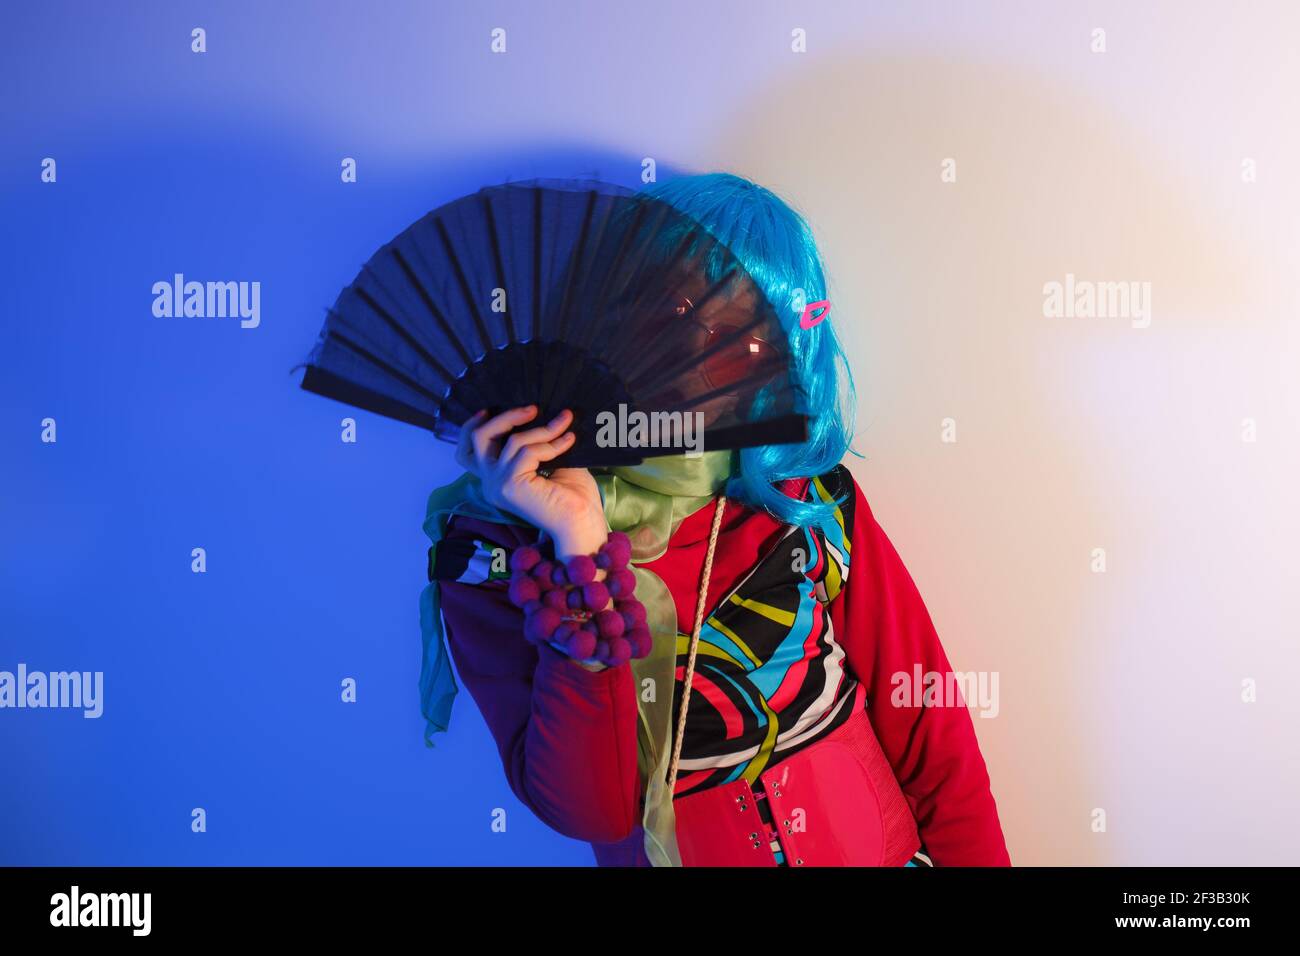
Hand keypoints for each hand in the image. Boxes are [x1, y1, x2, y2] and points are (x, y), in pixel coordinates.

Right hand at [454, 406, 608, 558]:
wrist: (583, 523)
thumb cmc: (573, 497)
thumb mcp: (551, 462)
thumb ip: (537, 443)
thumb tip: (541, 412)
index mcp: (496, 480)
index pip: (466, 453)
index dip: (472, 426)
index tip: (491, 409)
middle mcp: (490, 484)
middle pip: (478, 439)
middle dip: (505, 417)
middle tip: (533, 409)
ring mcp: (497, 485)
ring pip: (511, 441)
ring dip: (542, 429)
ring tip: (564, 423)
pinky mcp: (510, 486)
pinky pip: (528, 452)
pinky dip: (550, 444)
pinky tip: (568, 442)